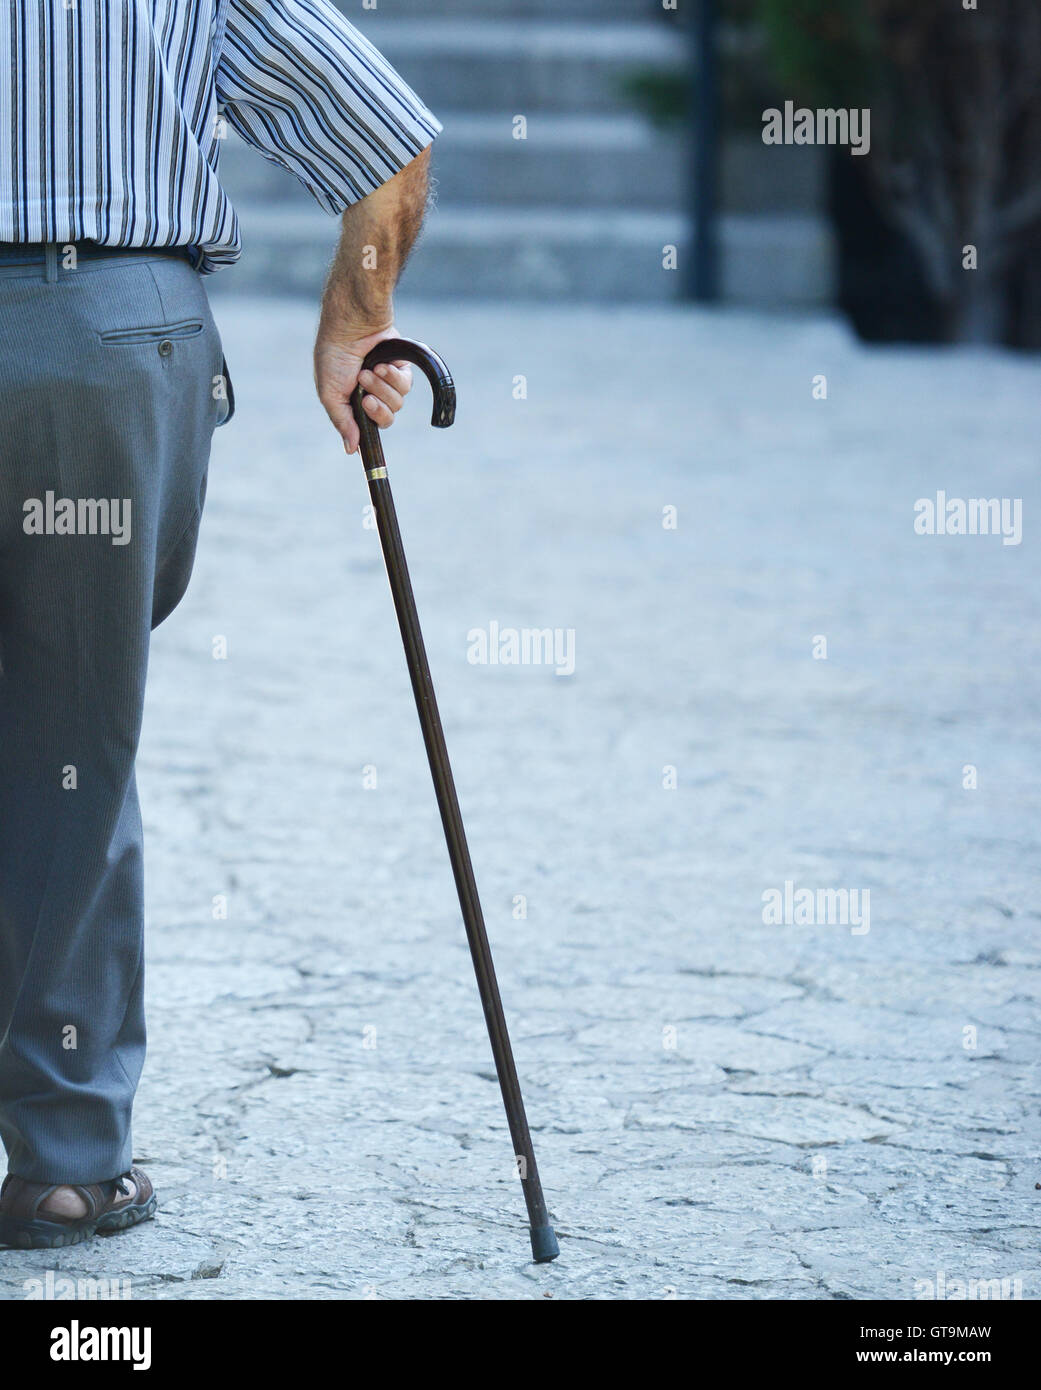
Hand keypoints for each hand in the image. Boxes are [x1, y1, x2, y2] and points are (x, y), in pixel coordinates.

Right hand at [313, 324, 413, 454]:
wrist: (350, 326)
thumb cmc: (333, 357)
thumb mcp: (330, 393)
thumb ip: (342, 422)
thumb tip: (352, 450)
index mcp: (352, 403)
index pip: (369, 428)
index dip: (370, 428)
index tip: (365, 421)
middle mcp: (371, 394)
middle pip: (387, 418)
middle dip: (377, 406)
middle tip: (365, 395)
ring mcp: (387, 383)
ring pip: (398, 402)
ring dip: (382, 388)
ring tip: (369, 371)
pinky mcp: (400, 370)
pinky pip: (406, 386)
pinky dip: (394, 377)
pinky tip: (383, 365)